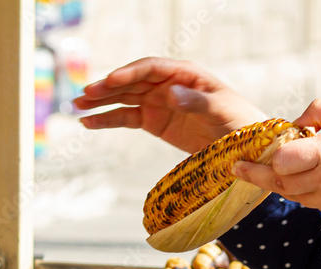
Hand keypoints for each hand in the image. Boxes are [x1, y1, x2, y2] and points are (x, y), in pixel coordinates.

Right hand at [73, 57, 266, 153]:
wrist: (245, 148)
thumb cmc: (239, 124)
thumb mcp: (222, 112)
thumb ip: (196, 102)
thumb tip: (170, 93)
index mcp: (186, 74)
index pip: (152, 68)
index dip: (129, 73)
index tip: (110, 82)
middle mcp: (169, 85)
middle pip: (132, 81)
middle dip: (107, 87)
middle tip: (83, 94)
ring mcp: (159, 103)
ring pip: (124, 98)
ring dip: (100, 102)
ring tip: (75, 107)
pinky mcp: (154, 122)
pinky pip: (126, 118)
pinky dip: (107, 120)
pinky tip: (88, 123)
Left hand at [232, 99, 320, 225]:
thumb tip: (294, 122)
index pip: (282, 160)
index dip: (265, 157)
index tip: (249, 154)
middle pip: (279, 182)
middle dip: (260, 174)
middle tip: (240, 168)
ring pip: (292, 195)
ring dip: (280, 183)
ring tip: (265, 172)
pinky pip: (311, 204)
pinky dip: (304, 192)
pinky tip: (306, 181)